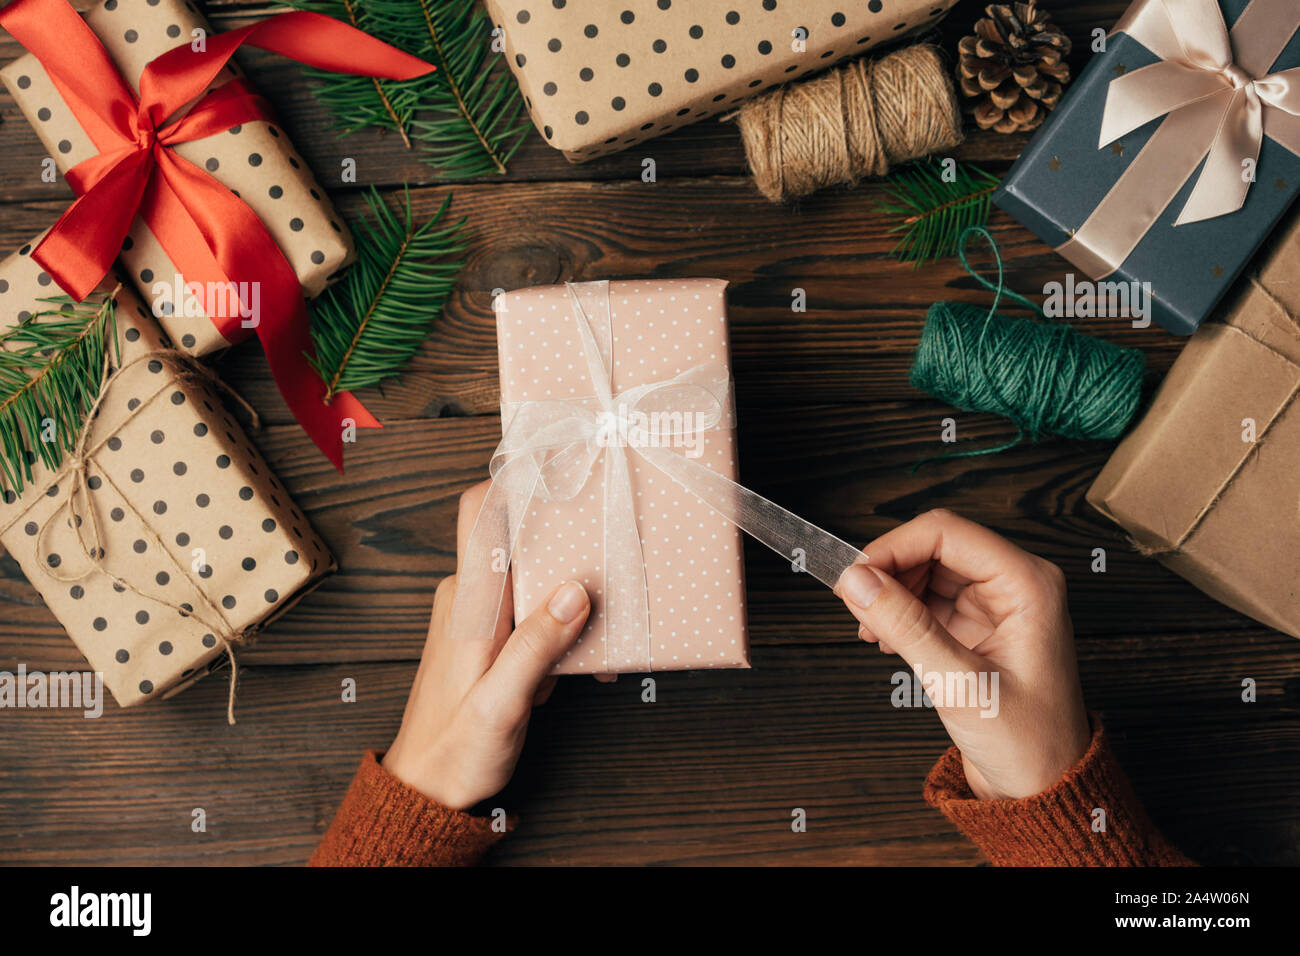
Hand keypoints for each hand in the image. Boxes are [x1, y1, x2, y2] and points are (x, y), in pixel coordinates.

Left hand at [382, 481, 590, 809]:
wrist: (428, 789)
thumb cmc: (456, 750)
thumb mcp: (503, 704)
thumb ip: (536, 646)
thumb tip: (575, 590)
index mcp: (470, 601)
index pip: (481, 512)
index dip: (514, 478)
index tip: (559, 461)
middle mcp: (471, 597)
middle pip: (519, 538)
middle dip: (568, 540)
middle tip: (614, 544)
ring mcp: (481, 616)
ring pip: (533, 576)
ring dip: (572, 592)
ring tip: (611, 623)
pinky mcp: (492, 638)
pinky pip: (533, 611)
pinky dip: (564, 626)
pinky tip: (590, 661)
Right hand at [834, 509, 1089, 800]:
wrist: (1043, 790)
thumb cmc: (1026, 743)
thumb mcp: (960, 684)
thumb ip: (906, 626)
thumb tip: (858, 581)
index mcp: (1027, 584)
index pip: (946, 533)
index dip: (894, 547)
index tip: (855, 575)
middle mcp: (1013, 584)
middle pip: (934, 546)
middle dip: (889, 571)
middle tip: (855, 603)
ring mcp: (994, 604)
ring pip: (926, 570)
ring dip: (891, 592)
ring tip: (872, 630)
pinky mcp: (977, 625)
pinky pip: (927, 598)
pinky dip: (900, 611)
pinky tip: (885, 638)